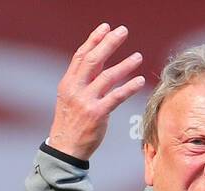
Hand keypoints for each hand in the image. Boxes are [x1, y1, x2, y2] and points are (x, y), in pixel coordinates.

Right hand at [46, 22, 143, 161]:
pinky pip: (116, 97)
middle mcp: (76, 89)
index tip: (105, 27)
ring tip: (138, 57)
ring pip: (107, 77)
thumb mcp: (70, 99)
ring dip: (125, 65)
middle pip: (94, 60)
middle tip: (123, 32)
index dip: (93, 39)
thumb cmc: (71, 124)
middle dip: (109, 43)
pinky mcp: (97, 115)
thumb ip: (83, 81)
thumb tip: (100, 63)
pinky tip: (139, 81)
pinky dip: (129, 87)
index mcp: (68, 83)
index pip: (81, 55)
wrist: (65, 150)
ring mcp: (86, 102)